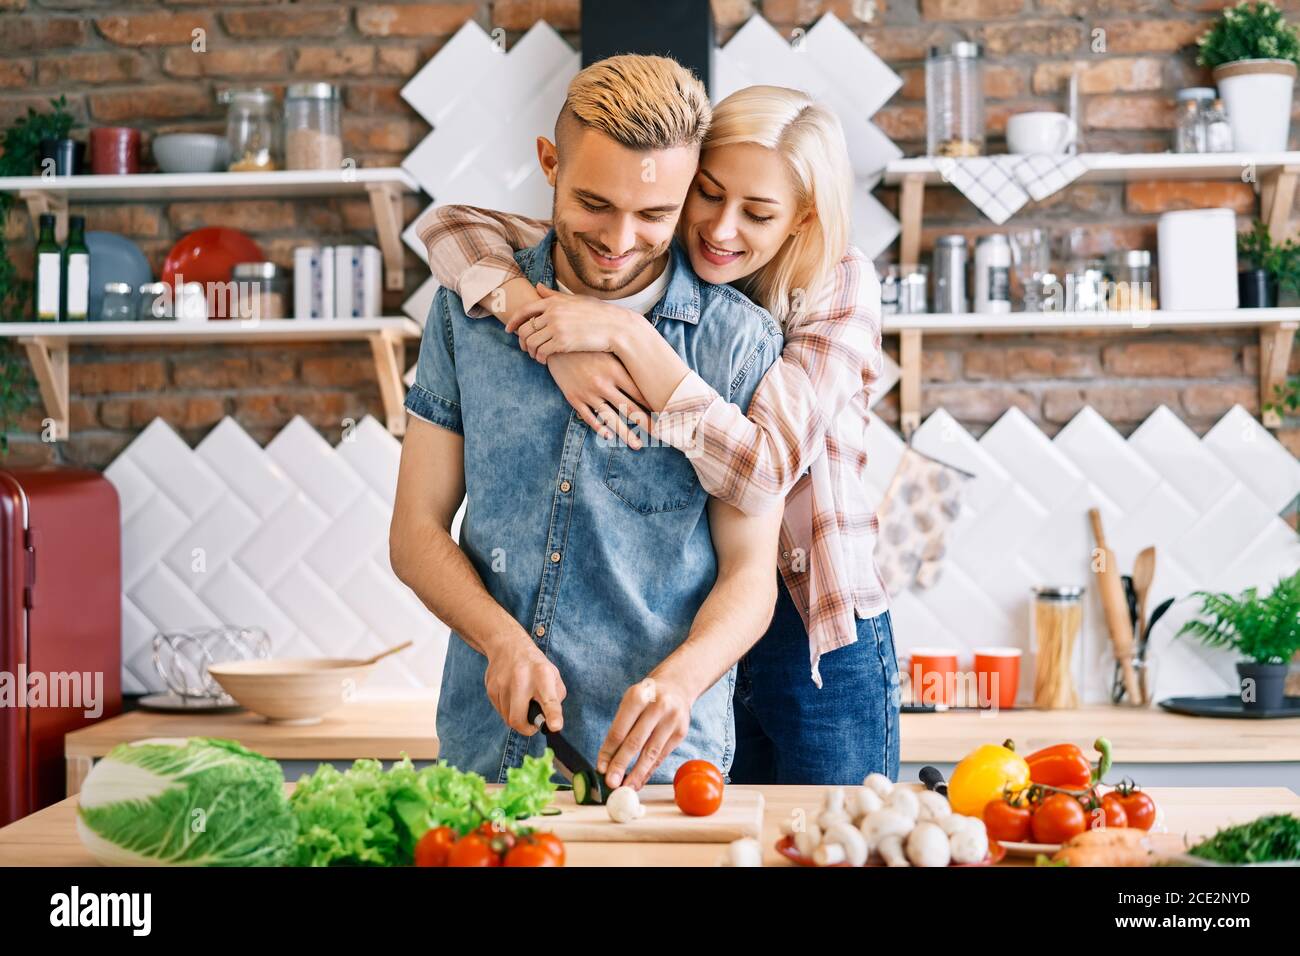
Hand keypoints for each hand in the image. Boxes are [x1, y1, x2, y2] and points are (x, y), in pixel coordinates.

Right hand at [483, 634, 566, 735]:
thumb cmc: (536, 666)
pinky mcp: (490, 687)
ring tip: (521, 703)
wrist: (508, 645)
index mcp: (543, 675)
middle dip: (525, 728)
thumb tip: (548, 722)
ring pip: (507, 718)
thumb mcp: (553, 676)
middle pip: (518, 718)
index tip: (555, 726)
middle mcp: (522, 678)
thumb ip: (555, 699)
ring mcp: (503, 683)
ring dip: (516, 717)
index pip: (549, 699)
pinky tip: (511, 696)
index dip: (552, 715)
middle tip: (532, 724)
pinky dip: (507, 710)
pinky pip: (499, 711)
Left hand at [507, 284, 641, 363]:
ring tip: (536, 355)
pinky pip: (541, 351)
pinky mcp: (563, 342)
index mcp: (554, 302)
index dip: (514, 321)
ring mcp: (557, 327)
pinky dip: (539, 357)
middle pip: (525, 328)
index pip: (525, 310)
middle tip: (525, 348)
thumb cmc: (598, 313)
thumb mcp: (575, 299)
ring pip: (531, 342)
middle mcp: (552, 313)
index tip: (509, 330)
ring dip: (531, 351)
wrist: (616, 327)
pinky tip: (544, 360)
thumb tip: (537, 286)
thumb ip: (553, 295)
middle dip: (522, 340)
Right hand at [547, 352, 651, 449]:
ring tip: (638, 445)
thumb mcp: (609, 349)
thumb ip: (626, 361)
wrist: (556, 343)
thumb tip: (648, 371)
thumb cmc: (588, 344)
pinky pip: (589, 417)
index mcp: (616, 370)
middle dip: (647, 424)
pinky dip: (599, 428)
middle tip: (660, 435)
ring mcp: (588, 393)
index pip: (640, 394)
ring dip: (626, 434)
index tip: (666, 416)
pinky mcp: (573, 398)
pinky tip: (608, 436)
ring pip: (611, 419)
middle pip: (630, 409)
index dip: (655, 407)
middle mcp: (603, 384)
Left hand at [596, 672, 696, 790]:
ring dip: (637, 774)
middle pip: (635, 742)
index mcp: (638, 696)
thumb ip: (619, 729)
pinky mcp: (681, 732)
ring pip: (651, 753)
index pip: (619, 730)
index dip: (608, 751)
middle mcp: (657, 706)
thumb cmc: (646, 698)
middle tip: (611, 783)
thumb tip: (607, 763)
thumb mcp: (630, 703)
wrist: (676, 686)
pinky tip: (640, 781)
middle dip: (621, 765)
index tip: (601, 768)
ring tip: (626, 787)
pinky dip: (649, 771)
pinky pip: (662, 756)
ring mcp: (672, 720)